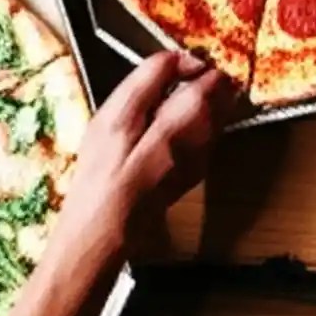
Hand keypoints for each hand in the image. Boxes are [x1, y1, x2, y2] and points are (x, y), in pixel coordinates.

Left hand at [54, 52, 234, 252]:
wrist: (89, 251)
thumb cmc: (121, 203)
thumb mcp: (160, 152)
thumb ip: (187, 114)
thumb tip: (215, 81)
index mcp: (122, 108)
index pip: (162, 64)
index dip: (196, 67)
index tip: (225, 85)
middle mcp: (118, 118)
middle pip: (167, 90)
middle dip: (199, 102)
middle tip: (219, 123)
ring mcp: (120, 142)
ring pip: (168, 119)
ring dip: (194, 131)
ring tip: (200, 154)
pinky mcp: (126, 167)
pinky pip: (163, 147)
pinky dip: (182, 155)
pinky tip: (185, 174)